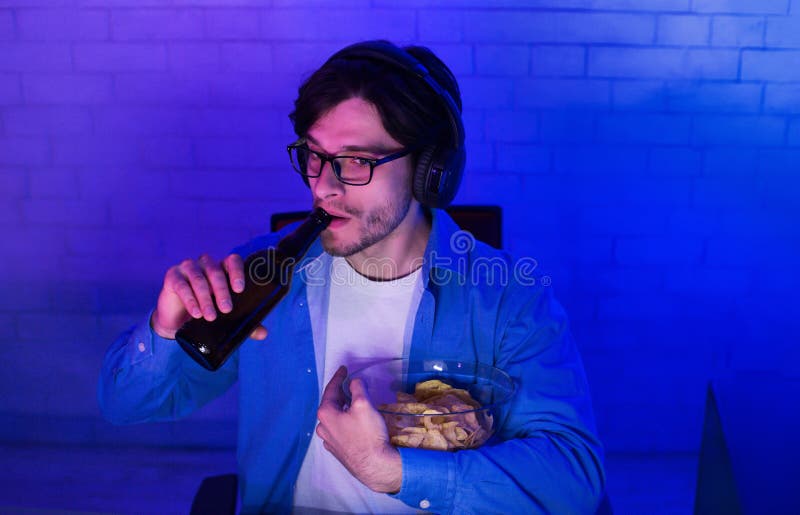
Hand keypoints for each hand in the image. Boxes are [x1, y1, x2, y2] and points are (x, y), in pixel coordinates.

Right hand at [150, 253, 267, 340]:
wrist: (177, 322)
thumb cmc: (206, 313)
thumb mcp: (225, 319)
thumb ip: (244, 323)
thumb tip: (263, 334)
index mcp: (222, 269)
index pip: (232, 261)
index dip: (237, 272)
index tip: (239, 289)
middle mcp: (206, 264)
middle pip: (216, 271)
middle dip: (222, 291)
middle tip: (226, 309)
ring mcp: (188, 268)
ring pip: (199, 278)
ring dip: (205, 298)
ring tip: (210, 317)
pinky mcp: (173, 276)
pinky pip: (182, 285)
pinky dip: (190, 299)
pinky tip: (195, 312)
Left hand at [316, 366, 401, 493]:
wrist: (374, 466)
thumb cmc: (368, 434)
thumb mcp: (364, 404)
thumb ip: (357, 388)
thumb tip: (354, 382)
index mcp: (325, 414)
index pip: (331, 389)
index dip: (338, 377)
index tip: (344, 369)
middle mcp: (322, 427)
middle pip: (331, 404)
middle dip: (340, 394)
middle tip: (350, 386)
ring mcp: (329, 441)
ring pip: (334, 418)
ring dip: (342, 409)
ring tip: (353, 403)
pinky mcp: (337, 451)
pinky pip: (338, 430)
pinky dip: (344, 422)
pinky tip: (353, 423)